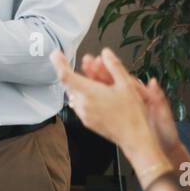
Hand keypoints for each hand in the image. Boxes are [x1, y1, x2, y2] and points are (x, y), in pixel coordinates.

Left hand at [51, 48, 167, 181]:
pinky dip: (85, 96)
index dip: (59, 63)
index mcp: (90, 93)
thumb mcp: (126, 85)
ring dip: (82, 84)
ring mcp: (83, 114)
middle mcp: (83, 104)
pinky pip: (80, 105)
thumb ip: (114, 66)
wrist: (134, 137)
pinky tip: (99, 94)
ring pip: (75, 94)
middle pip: (71, 84)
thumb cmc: (132, 113)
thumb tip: (106, 53)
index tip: (55, 55)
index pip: (66, 75)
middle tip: (90, 64)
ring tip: (98, 79)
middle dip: (78, 72)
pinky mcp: (86, 121)